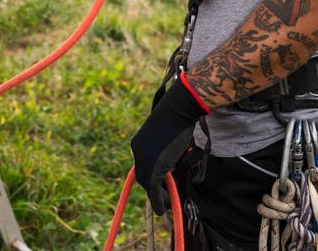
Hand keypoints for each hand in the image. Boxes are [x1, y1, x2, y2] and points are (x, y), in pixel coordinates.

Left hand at [130, 74, 208, 214]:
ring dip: (158, 197)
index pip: (142, 167)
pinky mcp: (155, 166)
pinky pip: (154, 190)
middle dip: (154, 190)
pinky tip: (163, 208)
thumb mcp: (167, 136)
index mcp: (138, 143)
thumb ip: (165, 151)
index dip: (152, 179)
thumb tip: (171, 165)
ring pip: (149, 185)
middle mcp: (138, 152)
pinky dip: (158, 201)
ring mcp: (145, 159)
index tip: (161, 185)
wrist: (179, 108)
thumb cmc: (178, 118)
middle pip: (143, 177)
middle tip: (165, 198)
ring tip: (167, 203)